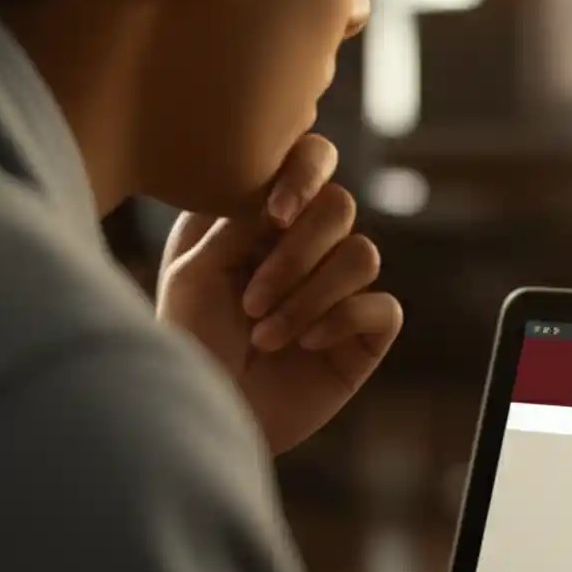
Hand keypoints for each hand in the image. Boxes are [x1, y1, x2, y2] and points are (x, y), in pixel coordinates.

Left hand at [157, 134, 402, 453]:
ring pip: (363, 255)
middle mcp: (310, 245)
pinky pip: (382, 305)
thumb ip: (238, 219)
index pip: (312, 159)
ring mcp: (342, 288)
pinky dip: (341, 321)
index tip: (274, 214)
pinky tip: (305, 346)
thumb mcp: (195, 271)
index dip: (305, 172)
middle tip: (252, 300)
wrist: (205, 412)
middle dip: (297, 254)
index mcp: (268, 216)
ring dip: (309, 297)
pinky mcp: (366, 333)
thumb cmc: (189, 339)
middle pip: (341, 206)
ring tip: (265, 336)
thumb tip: (288, 198)